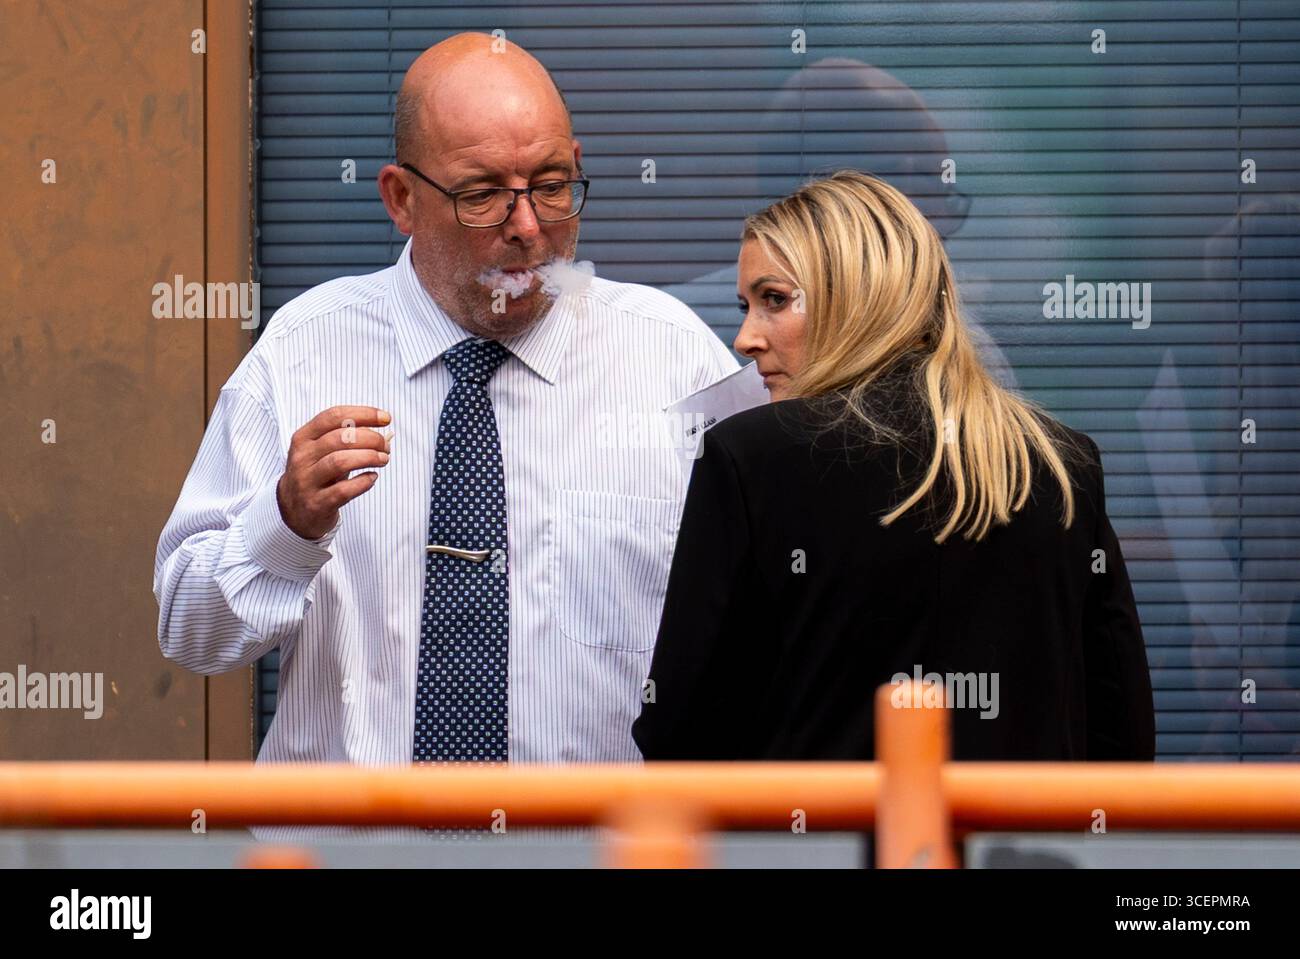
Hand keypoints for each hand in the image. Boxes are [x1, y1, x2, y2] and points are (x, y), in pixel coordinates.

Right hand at [276, 405, 391, 539]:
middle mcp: (302, 457)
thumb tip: (387, 435)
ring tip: (383, 459)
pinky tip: (372, 478)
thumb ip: (350, 439)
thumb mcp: (324, 452)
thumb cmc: (317, 474)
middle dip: (371, 438)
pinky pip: (343, 490)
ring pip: (340, 461)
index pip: (334, 416)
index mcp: (303, 437)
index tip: (386, 418)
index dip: (364, 414)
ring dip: (369, 457)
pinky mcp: (316, 503)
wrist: (292, 511)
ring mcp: (306, 481)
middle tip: (386, 446)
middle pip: (340, 437)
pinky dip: (363, 482)